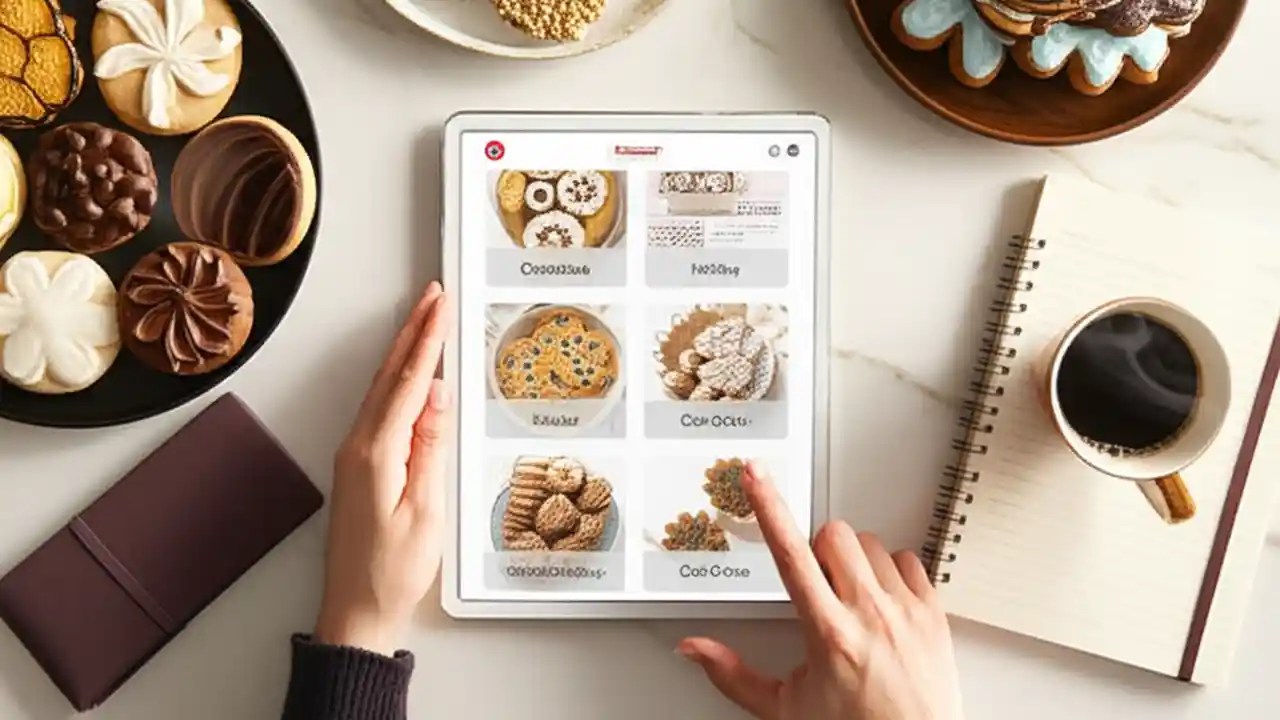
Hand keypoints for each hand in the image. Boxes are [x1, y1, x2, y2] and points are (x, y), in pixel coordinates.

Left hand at [315, 282, 454, 655]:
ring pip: (383, 391)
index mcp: (376, 452)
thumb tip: (437, 396)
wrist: (355, 613)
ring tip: (424, 323)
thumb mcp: (425, 509)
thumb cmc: (392, 572)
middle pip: (390, 377)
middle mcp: (358, 446)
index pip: (409, 382)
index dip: (427, 340)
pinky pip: (380, 412)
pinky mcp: (359, 469)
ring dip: (405, 354)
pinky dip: (398, 385)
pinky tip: (412, 379)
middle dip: (413, 332)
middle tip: (432, 296)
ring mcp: (355, 456)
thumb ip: (430, 447)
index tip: (440, 305)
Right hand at [678, 463, 962, 719]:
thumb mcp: (783, 709)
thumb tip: (695, 650)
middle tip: (816, 581)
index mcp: (828, 633)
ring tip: (849, 597)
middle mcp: (869, 615)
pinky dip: (890, 572)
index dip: (768, 507)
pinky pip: (908, 561)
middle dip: (817, 548)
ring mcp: (906, 611)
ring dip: (853, 560)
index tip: (756, 476)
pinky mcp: (935, 614)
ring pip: (871, 543)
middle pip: (833, 535)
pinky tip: (882, 599)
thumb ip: (733, 674)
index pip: (790, 554)